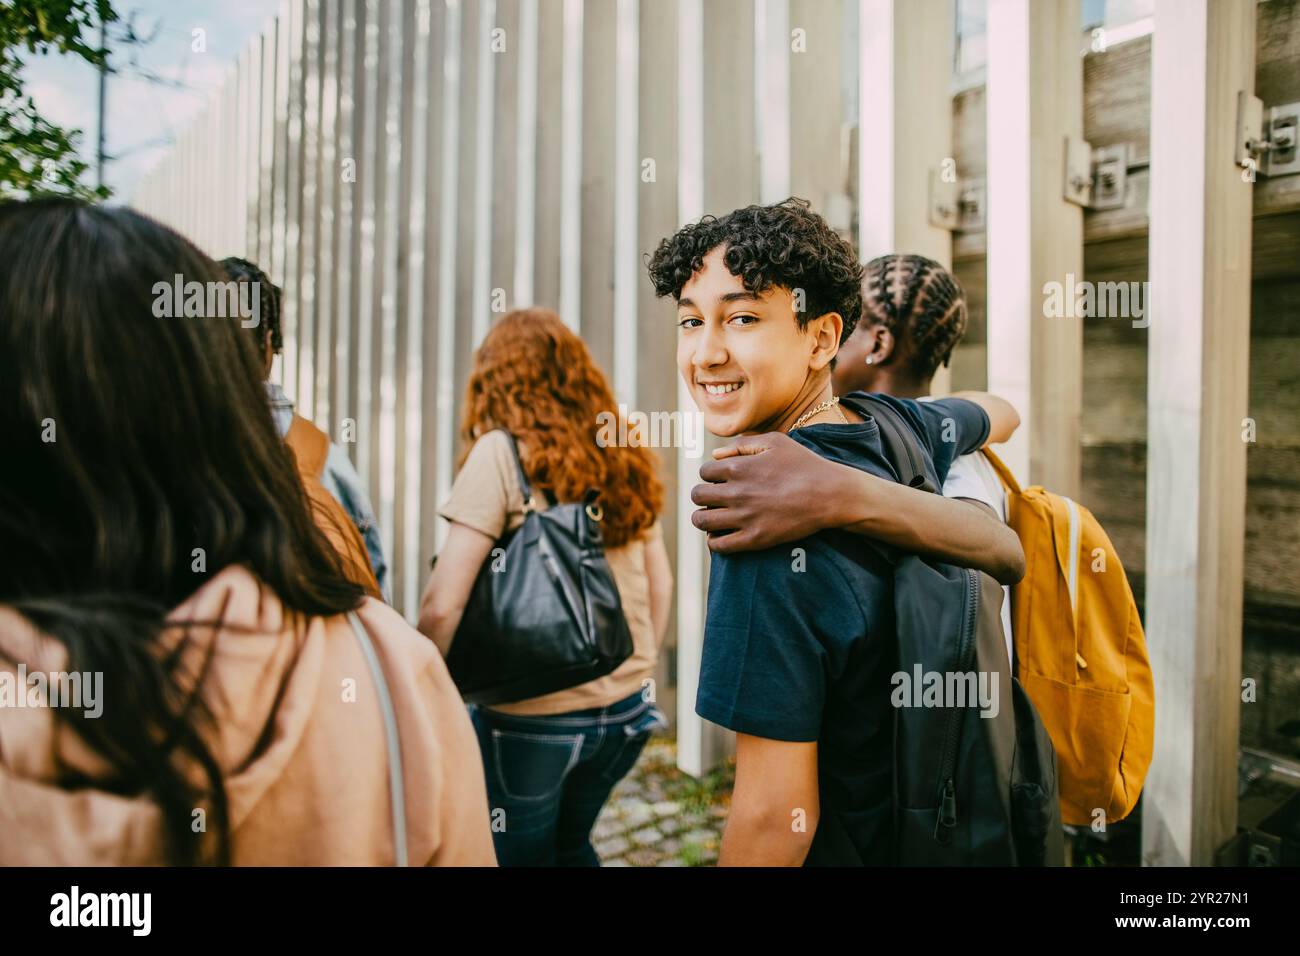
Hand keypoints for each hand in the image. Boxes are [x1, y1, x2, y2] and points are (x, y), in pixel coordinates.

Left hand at [691, 432, 848, 552]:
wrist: (830, 494)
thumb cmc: (804, 464)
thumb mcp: (775, 442)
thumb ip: (741, 445)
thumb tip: (715, 455)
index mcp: (738, 467)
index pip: (704, 472)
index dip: (710, 475)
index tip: (720, 481)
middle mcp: (736, 492)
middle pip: (697, 496)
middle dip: (702, 496)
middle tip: (713, 499)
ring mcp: (744, 517)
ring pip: (702, 521)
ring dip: (703, 518)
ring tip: (713, 517)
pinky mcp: (754, 539)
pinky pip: (719, 545)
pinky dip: (714, 540)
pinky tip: (721, 535)